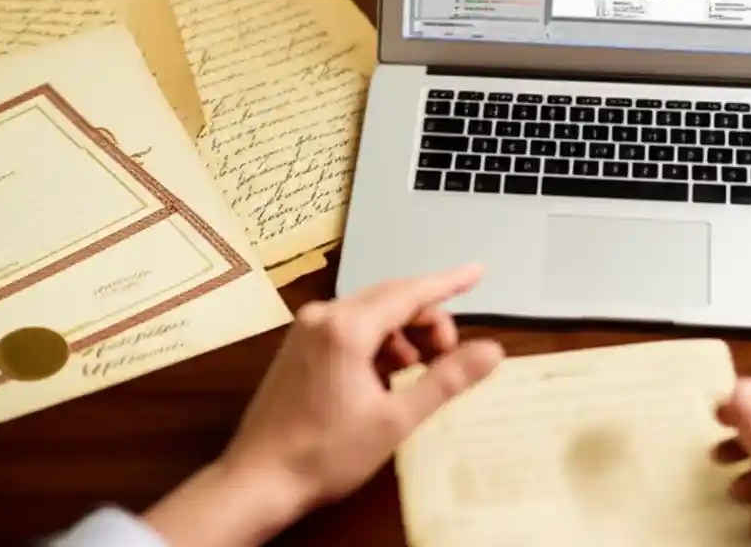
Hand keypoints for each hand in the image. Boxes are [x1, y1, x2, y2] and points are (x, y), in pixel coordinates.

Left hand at [144, 264, 504, 546]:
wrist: (259, 480)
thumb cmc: (325, 454)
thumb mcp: (396, 419)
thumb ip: (446, 379)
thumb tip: (491, 351)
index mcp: (347, 328)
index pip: (411, 292)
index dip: (449, 282)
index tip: (477, 272)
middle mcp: (323, 317)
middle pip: (392, 298)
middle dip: (428, 320)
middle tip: (450, 356)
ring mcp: (306, 330)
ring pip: (371, 314)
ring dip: (402, 335)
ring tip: (416, 374)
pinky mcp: (299, 346)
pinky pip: (349, 328)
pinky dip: (377, 344)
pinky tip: (385, 378)